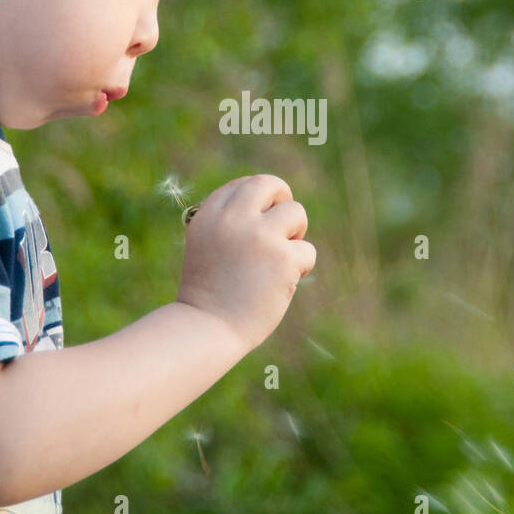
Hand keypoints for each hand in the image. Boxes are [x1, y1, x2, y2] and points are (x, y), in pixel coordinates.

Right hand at [176, 174, 316, 351]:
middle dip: (282, 199)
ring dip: (296, 233)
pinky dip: (300, 267)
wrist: (207, 328)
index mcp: (209, 215)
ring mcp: (259, 236)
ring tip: (281, 259)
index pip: (242, 186)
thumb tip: (268, 208)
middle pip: (269, 184)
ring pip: (296, 212)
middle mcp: (233, 219)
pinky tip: (281, 284)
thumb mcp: (206, 248)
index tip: (263, 213)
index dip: (258, 198)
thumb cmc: (207, 295)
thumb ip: (228, 225)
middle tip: (286, 223)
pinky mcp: (282, 258)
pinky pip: (307, 251)